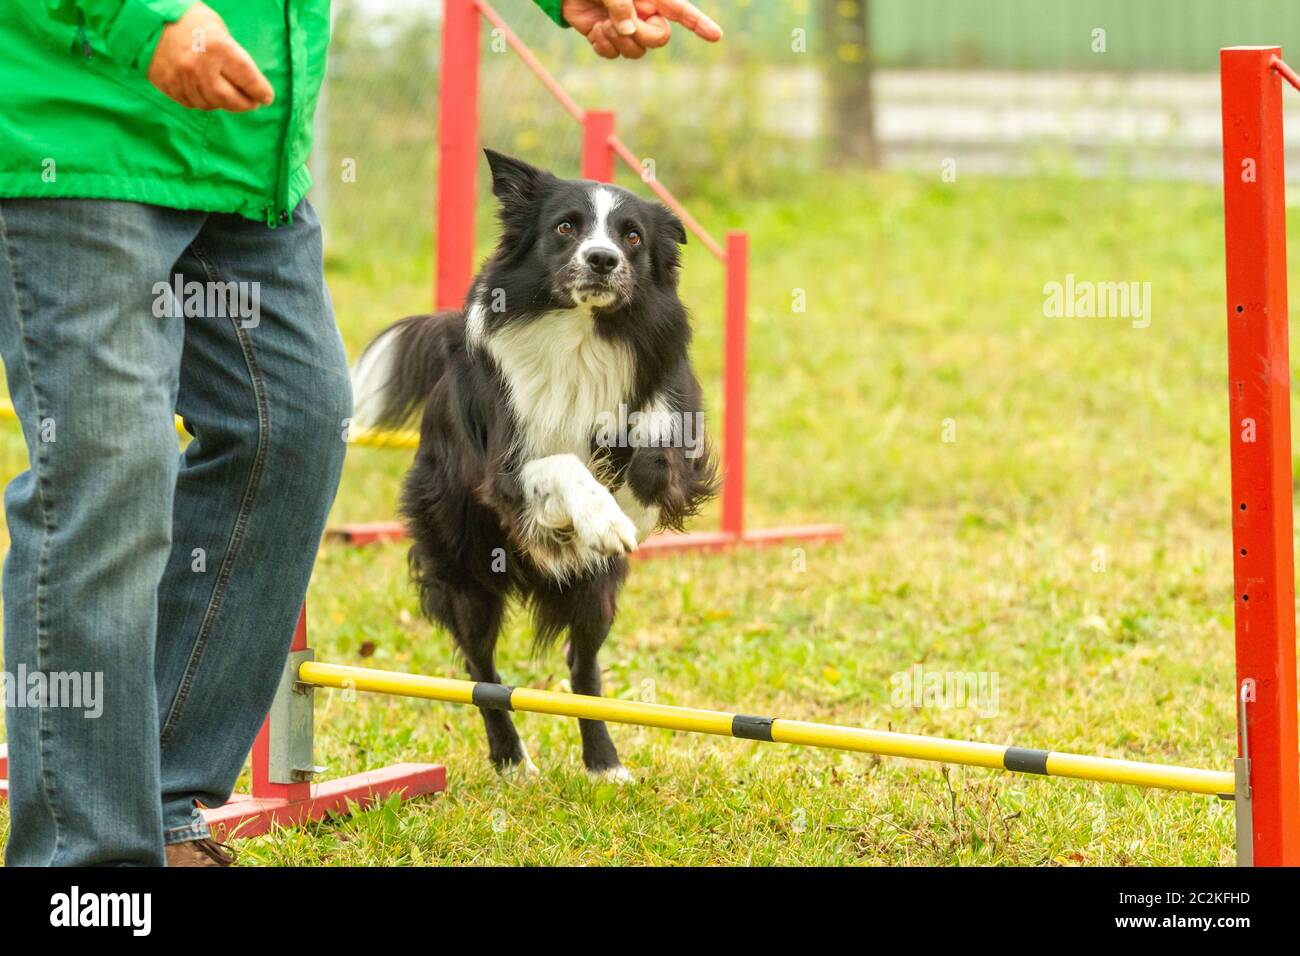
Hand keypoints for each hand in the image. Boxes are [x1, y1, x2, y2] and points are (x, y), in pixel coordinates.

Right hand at [147, 3, 274, 110]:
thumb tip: (249, 82)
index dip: (261, 91)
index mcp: (218, 48)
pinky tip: (209, 94)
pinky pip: (192, 103)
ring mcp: (182, 78)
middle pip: (229, 99)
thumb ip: (234, 56)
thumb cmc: (191, 21)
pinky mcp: (168, 85)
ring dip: (224, 104)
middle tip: (252, 103)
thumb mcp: (219, 30)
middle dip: (245, 104)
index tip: (267, 97)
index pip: (248, 79)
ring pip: (210, 104)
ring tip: (230, 98)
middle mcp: (200, 67)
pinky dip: (204, 102)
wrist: (148, 18)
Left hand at [563, 0, 721, 59]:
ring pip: (636, 52)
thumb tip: (630, 31)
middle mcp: (643, 14)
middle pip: (659, 40)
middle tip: (622, 25)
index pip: (682, 12)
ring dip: (618, 42)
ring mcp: (627, 28)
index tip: (716, 36)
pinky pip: (615, 55)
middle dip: (642, 37)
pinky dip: (603, 46)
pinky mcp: (610, 39)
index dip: (699, 24)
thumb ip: (621, 7)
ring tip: (603, 24)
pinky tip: (594, 31)